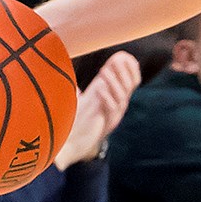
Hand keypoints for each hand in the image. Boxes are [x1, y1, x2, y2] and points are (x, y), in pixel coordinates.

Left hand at [58, 51, 140, 165]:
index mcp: (116, 99)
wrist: (71, 145)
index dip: (131, 69)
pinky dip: (106, 97)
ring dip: (114, 82)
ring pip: (122, 97)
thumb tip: (68, 71)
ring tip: (103, 71)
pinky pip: (111, 109)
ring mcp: (115, 117)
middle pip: (130, 86)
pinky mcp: (107, 125)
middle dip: (124, 72)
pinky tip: (99, 88)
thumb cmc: (75, 122)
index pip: (132, 81)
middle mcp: (118, 107)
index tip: (124, 55)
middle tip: (117, 59)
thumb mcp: (81, 100)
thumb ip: (79, 88)